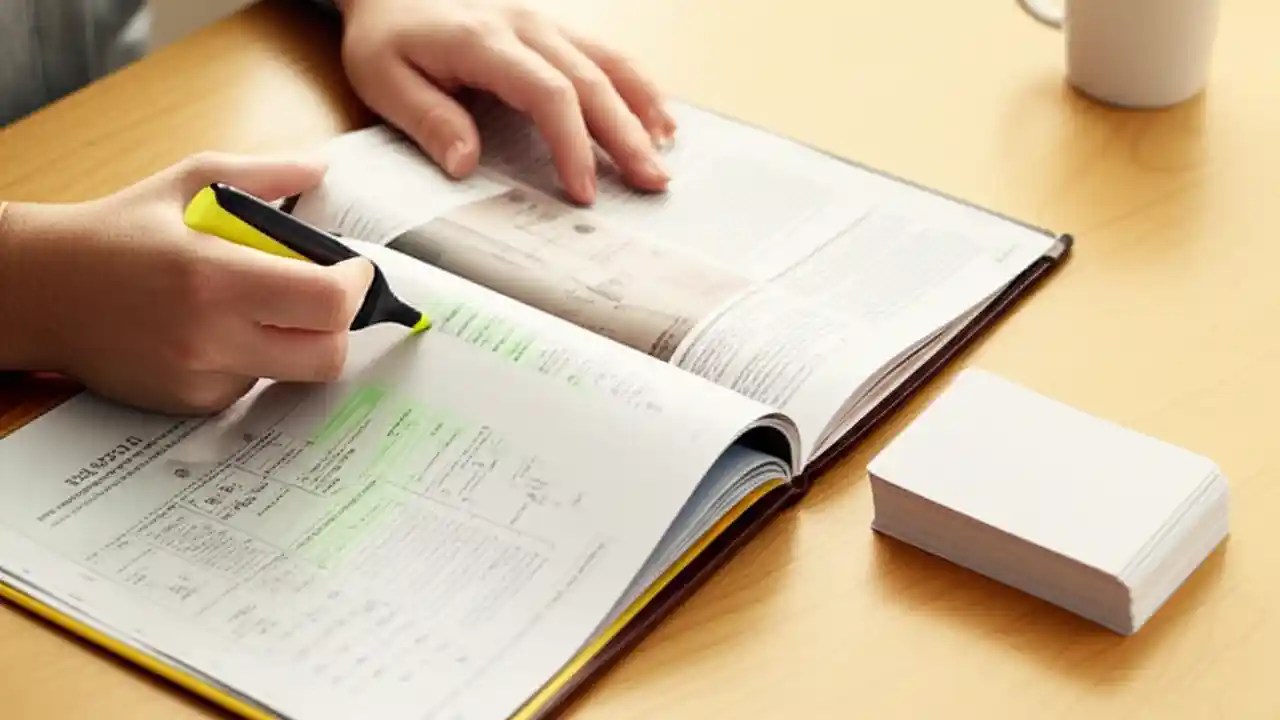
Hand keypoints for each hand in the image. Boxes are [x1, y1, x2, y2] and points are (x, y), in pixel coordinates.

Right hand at [0, 153, 373, 413]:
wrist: (43, 290)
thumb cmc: (119, 231)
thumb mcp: (189, 182)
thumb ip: (265, 175)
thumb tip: (320, 167)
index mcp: (217, 276)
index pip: (327, 303)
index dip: (356, 287)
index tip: (354, 271)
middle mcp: (211, 336)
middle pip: (326, 356)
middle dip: (339, 326)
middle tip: (325, 297)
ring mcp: (201, 377)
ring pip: (292, 372)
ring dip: (294, 342)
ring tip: (256, 307)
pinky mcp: (191, 403)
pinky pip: (253, 385)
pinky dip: (253, 359)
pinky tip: (217, 331)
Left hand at [336, 0, 676, 203]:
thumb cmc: (388, 36)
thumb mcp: (384, 78)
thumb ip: (428, 119)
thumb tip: (466, 164)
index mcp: (484, 39)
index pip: (546, 93)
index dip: (572, 144)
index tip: (583, 191)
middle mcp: (525, 25)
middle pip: (591, 81)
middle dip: (626, 136)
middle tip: (652, 182)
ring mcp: (544, 22)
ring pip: (608, 63)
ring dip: (643, 109)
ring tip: (665, 153)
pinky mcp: (553, 29)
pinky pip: (605, 54)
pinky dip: (637, 87)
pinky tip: (657, 118)